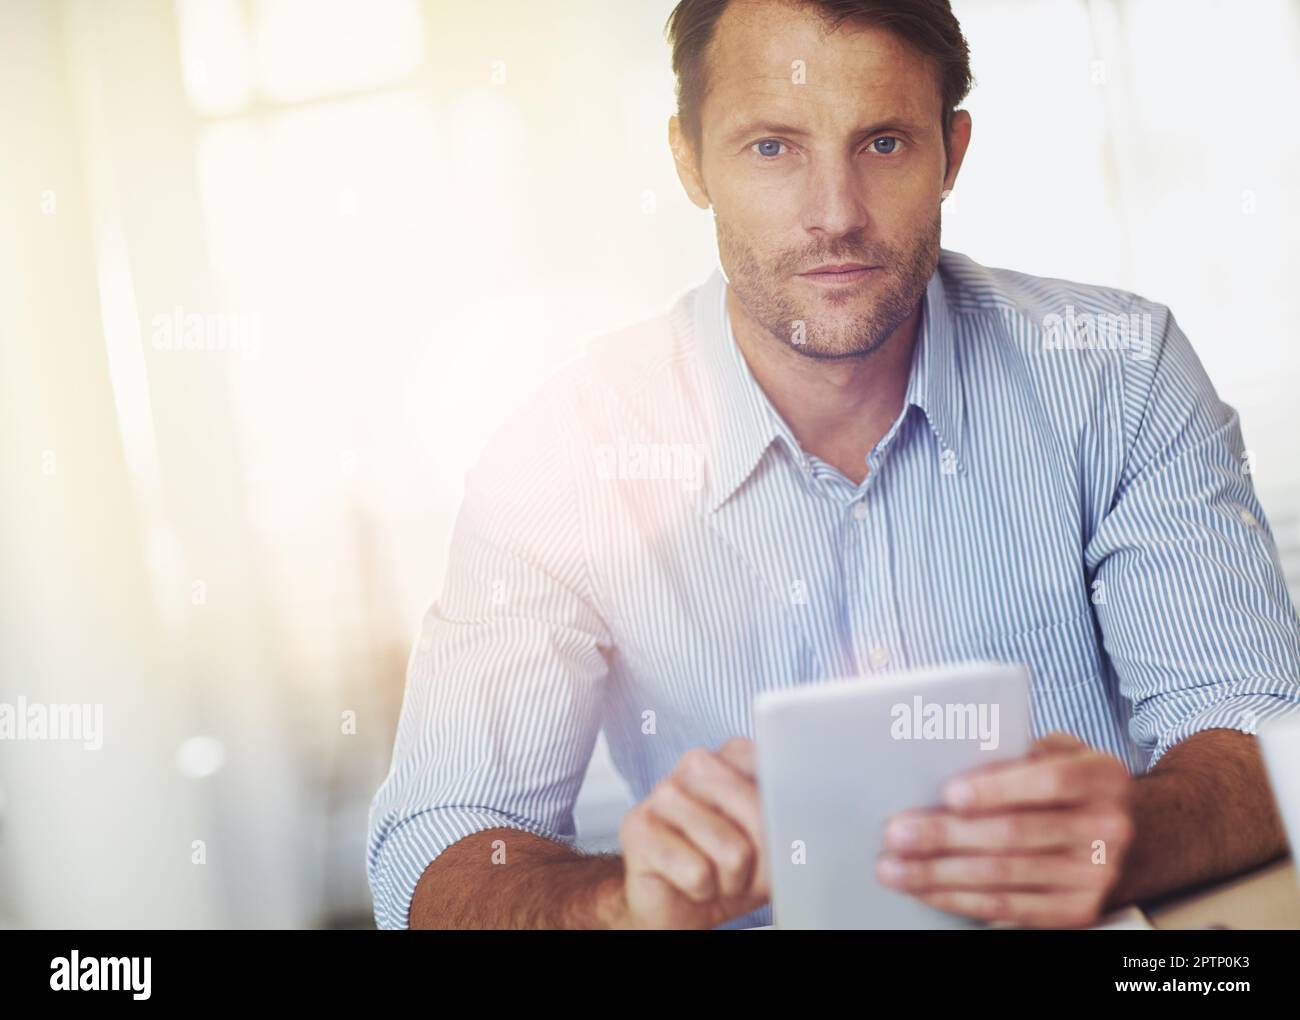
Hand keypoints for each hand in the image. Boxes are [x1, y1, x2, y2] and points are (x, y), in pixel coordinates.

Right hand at [617, 737, 769, 928]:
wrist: (675, 906)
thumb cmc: (723, 870)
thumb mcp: (770, 846)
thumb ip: (786, 825)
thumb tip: (796, 829)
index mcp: (732, 756)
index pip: (779, 780)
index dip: (783, 825)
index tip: (769, 840)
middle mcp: (696, 764)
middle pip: (759, 815)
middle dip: (758, 860)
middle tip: (737, 868)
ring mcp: (663, 792)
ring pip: (734, 852)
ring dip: (730, 880)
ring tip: (711, 874)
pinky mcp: (638, 827)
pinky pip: (699, 873)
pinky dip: (702, 890)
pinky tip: (687, 882)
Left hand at [874, 732, 1135, 927]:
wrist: (1126, 835)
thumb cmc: (1069, 782)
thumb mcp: (1059, 752)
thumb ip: (1019, 749)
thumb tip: (953, 751)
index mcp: (1103, 778)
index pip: (1051, 781)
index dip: (998, 788)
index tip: (949, 794)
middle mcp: (1107, 829)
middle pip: (1014, 834)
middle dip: (945, 835)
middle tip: (896, 833)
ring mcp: (1095, 875)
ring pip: (1003, 876)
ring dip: (939, 873)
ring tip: (895, 867)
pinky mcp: (1076, 910)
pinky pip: (1008, 908)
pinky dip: (959, 899)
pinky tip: (926, 890)